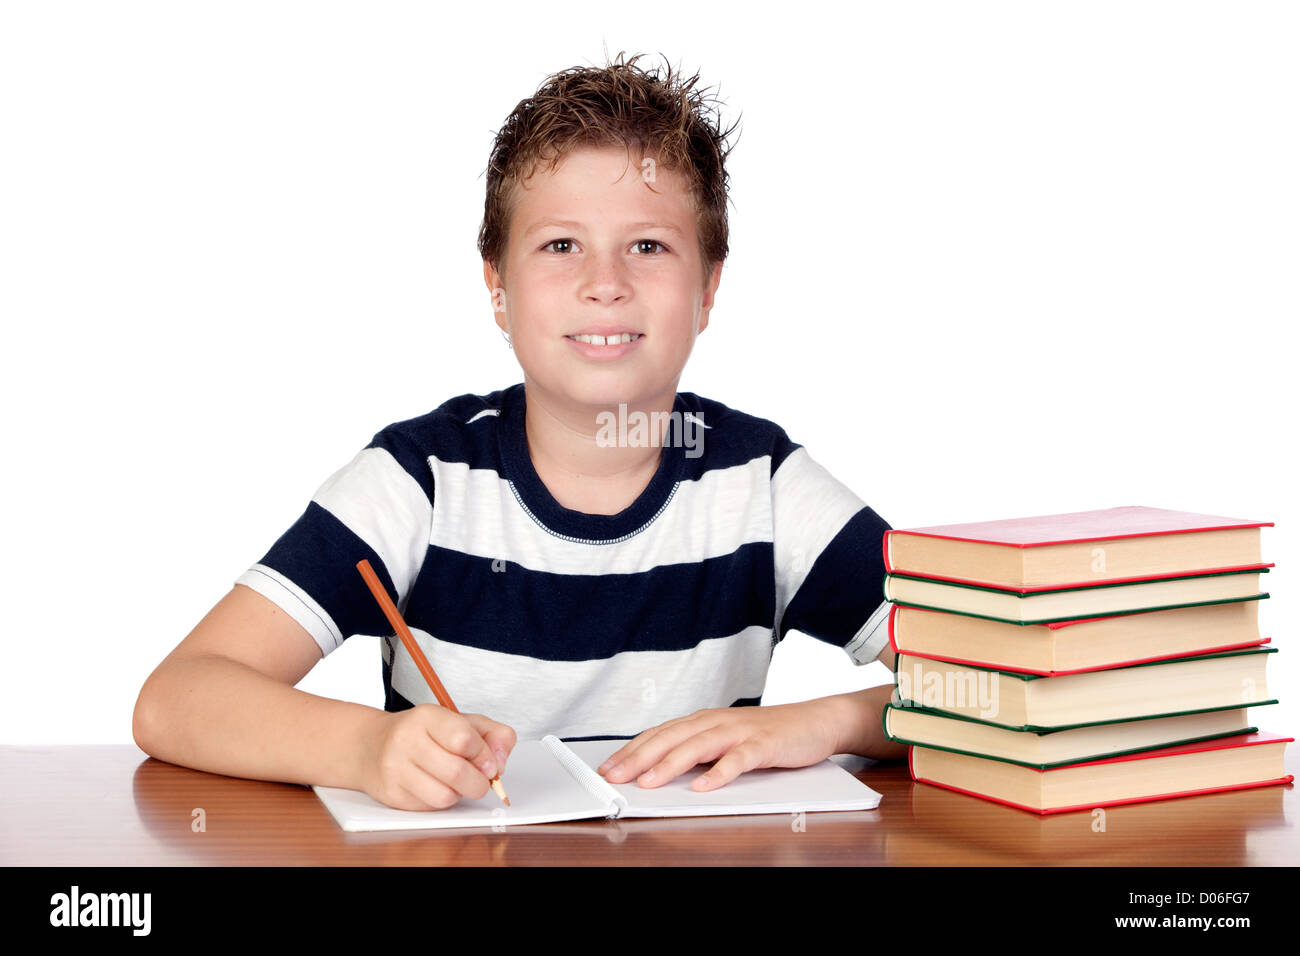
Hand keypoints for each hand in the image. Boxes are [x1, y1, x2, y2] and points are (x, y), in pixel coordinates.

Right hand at [356, 705, 515, 810]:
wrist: (371, 746)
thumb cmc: (423, 734)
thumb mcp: (460, 721)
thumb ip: (492, 734)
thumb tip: (501, 761)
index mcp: (427, 717)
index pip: (464, 738)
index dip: (485, 756)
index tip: (490, 763)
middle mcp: (407, 740)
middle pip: (457, 772)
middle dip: (479, 782)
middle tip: (481, 779)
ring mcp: (395, 768)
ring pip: (444, 795)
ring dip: (459, 794)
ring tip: (455, 782)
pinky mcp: (391, 794)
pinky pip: (429, 807)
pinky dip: (441, 801)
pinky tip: (436, 786)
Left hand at [596, 698, 844, 791]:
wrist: (815, 721)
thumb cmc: (766, 734)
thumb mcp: (725, 741)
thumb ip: (697, 752)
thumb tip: (659, 773)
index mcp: (703, 721)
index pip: (659, 734)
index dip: (631, 751)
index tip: (606, 769)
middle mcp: (716, 721)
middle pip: (671, 737)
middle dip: (639, 758)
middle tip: (615, 777)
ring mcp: (740, 731)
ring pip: (699, 745)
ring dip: (671, 764)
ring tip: (649, 782)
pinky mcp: (764, 744)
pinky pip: (738, 758)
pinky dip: (719, 771)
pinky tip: (703, 786)